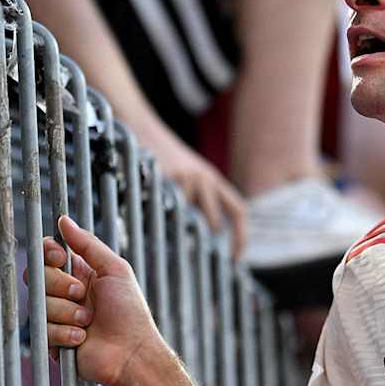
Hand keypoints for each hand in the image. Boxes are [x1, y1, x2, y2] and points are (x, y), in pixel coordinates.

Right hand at [42, 215, 167, 385]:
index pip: (46, 254)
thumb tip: (63, 220)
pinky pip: (42, 330)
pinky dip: (65, 333)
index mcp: (79, 273)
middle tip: (83, 296)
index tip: (59, 258)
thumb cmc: (130, 312)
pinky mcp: (51, 340)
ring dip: (68, 313)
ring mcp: (57, 317)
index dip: (47, 254)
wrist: (131, 353)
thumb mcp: (115, 270)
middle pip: (37, 277)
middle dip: (61, 286)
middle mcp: (64, 293)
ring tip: (89, 322)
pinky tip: (82, 339)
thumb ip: (88, 244)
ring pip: (40, 304)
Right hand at [151, 133, 247, 256]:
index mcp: (214, 179)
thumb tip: (202, 232)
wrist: (143, 128)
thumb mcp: (191, 174)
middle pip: (213, 222)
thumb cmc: (165, 158)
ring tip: (163, 209)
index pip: (238, 211)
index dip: (241, 235)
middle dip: (203, 236)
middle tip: (192, 247)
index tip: (236, 257)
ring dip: (176, 222)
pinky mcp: (168, 178)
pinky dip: (158, 210)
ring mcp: (188, 178)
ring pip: (186, 217)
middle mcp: (206, 178)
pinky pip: (165, 208)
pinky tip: (150, 198)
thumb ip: (200, 198)